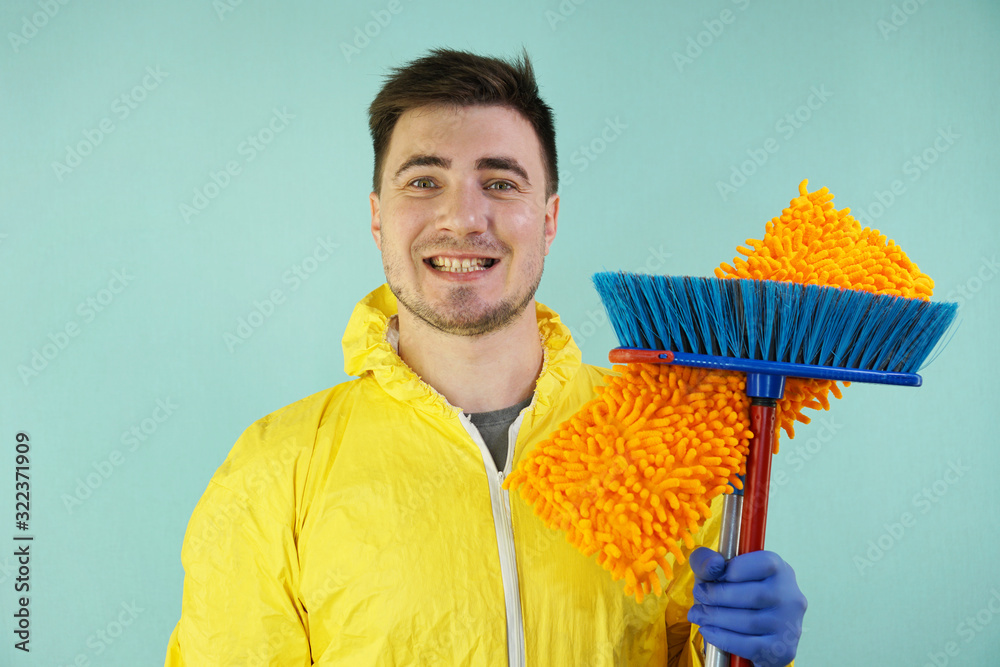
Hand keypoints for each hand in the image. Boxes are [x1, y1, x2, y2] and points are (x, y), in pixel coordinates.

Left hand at [686, 547, 806, 666]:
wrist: (745, 632)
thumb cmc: (730, 594)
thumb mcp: (714, 572)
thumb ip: (706, 560)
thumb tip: (714, 566)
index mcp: (780, 569)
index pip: (764, 564)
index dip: (733, 570)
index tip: (713, 576)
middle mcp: (791, 596)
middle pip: (753, 595)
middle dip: (717, 596)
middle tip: (698, 596)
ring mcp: (790, 624)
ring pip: (750, 621)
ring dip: (715, 618)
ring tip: (697, 615)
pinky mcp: (783, 649)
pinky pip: (750, 646)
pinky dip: (723, 638)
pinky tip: (707, 631)